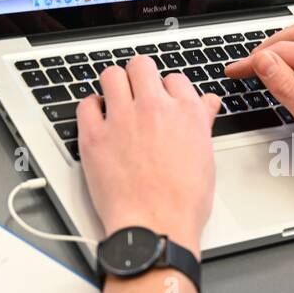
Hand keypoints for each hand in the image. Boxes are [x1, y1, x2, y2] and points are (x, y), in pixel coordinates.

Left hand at [76, 57, 222, 252]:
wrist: (156, 227)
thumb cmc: (183, 202)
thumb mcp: (205, 159)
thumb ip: (202, 124)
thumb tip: (207, 104)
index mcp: (186, 113)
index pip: (175, 78)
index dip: (168, 89)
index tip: (163, 100)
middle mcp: (154, 109)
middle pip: (141, 66)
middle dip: (140, 76)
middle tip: (137, 92)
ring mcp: (122, 119)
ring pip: (111, 75)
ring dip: (114, 84)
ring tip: (115, 99)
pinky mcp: (94, 136)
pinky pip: (86, 104)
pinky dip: (91, 108)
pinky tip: (98, 118)